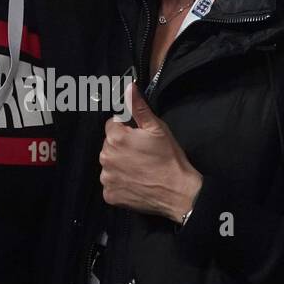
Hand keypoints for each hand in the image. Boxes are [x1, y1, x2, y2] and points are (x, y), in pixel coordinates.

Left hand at [100, 83, 202, 222]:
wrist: (177, 191)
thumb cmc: (168, 158)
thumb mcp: (157, 128)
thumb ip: (138, 107)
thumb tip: (129, 87)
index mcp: (115, 138)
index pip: (112, 124)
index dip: (126, 129)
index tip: (139, 137)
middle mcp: (106, 157)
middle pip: (109, 145)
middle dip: (122, 146)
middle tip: (142, 154)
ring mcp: (106, 178)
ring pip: (109, 164)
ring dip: (120, 164)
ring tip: (140, 169)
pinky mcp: (110, 195)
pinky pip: (111, 184)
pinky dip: (120, 183)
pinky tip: (135, 182)